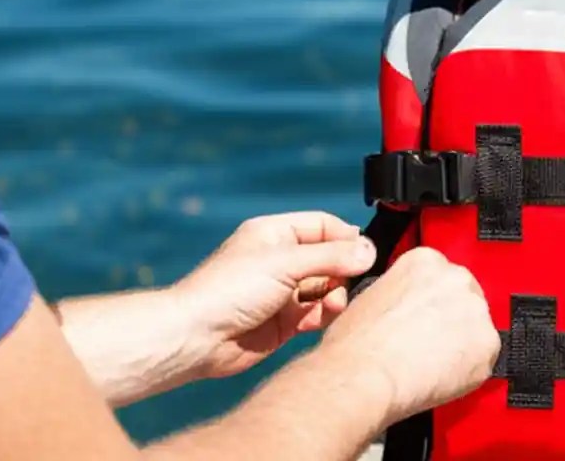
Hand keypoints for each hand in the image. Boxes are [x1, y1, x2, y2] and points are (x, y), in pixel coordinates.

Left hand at [170, 212, 376, 379]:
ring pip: (326, 288)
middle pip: (330, 259)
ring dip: (336, 294)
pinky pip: (317, 314)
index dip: (347, 238)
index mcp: (275, 234)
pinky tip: (324, 317)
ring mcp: (283, 292)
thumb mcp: (285, 263)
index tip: (367, 253)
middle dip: (344, 270)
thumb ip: (331, 256)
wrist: (196, 337)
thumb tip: (369, 251)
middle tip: (351, 281)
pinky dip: (326, 315)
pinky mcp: (284, 322)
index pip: (324, 226)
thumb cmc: (228, 290)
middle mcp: (280, 261)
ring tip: (334, 303)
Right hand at [318, 247, 499, 425]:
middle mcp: (455, 277)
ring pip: (476, 328)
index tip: (425, 317)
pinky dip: (468, 370)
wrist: (364, 376)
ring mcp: (475, 310)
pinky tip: (441, 377)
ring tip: (430, 364)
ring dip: (461, 344)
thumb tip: (403, 308)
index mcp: (424, 260)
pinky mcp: (488, 344)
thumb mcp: (369, 298)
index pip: (440, 276)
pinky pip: (484, 358)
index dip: (432, 302)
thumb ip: (398, 294)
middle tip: (428, 343)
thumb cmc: (355, 345)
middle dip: (451, 320)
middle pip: (464, 297)